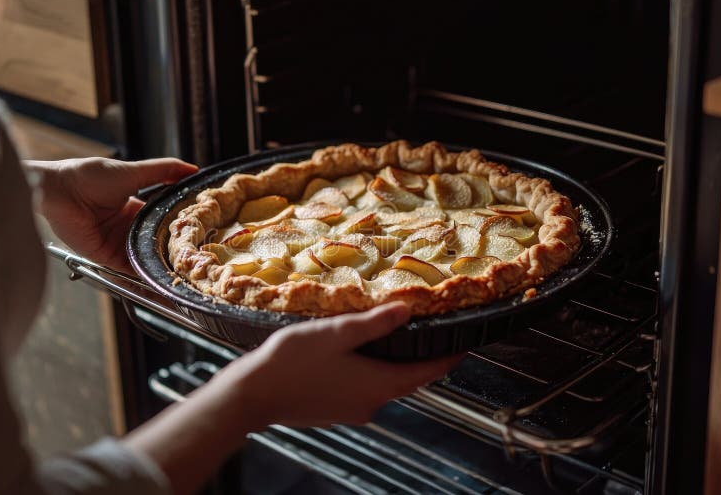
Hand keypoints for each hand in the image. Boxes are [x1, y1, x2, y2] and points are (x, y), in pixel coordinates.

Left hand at [26, 157, 196, 270]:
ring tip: (184, 280)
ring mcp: (118, 245)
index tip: (202, 236)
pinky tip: (160, 284)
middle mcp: (128, 230)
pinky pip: (129, 272)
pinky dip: (143, 280)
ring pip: (145, 262)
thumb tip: (192, 168)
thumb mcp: (133, 171)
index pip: (164, 225)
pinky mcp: (106, 258)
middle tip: (197, 263)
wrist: (59, 190)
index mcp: (136, 210)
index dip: (181, 231)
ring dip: (161, 271)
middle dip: (173, 256)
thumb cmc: (89, 176)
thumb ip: (164, 170)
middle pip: (156, 246)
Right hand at [124, 302, 462, 493]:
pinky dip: (374, 370)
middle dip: (423, 356)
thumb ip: (374, 323)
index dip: (450, 355)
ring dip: (396, 362)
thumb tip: (407, 310)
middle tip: (433, 329)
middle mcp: (372, 403)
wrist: (253, 395)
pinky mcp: (336, 410)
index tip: (466, 341)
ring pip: (386, 383)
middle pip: (410, 378)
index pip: (430, 371)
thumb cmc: (293, 361)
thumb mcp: (336, 333)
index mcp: (380, 384)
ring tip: (399, 335)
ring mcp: (353, 410)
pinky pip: (366, 388)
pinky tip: (361, 353)